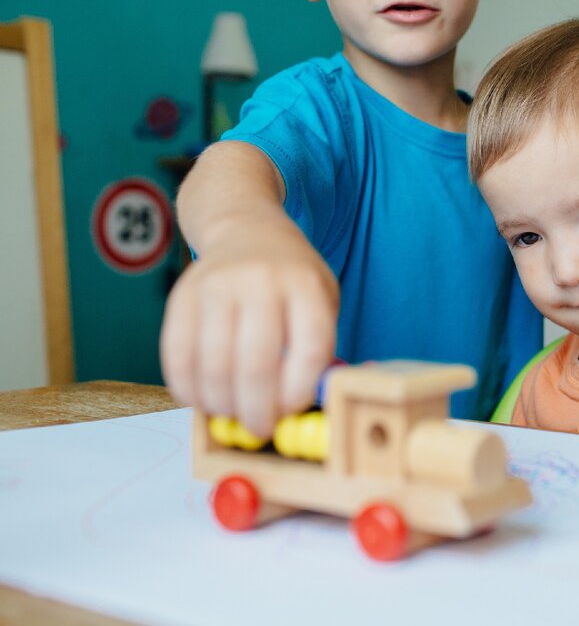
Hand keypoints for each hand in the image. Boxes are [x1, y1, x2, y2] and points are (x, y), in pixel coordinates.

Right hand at [159, 217, 337, 437]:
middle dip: (258, 410)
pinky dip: (188, 388)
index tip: (291, 411)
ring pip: (215, 365)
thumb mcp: (321, 298)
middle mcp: (261, 282)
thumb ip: (317, 347)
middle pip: (258, 364)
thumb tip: (302, 408)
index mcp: (306, 286)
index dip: (299, 392)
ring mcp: (217, 286)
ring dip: (222, 404)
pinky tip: (201, 400)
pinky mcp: (182, 296)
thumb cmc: (290, 279)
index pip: (309, 349)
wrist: (245, 229)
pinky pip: (177, 355)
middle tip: (259, 429)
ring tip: (231, 415)